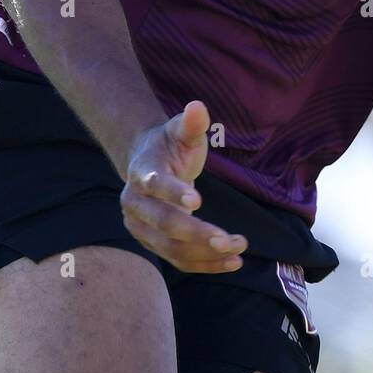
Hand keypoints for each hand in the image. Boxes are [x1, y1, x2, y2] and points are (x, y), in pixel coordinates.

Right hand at [121, 100, 247, 272]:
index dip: (173, 192)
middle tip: (228, 239)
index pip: (154, 185)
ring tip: (238, 249)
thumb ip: (191, 123)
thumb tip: (197, 107)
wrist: (148, 163)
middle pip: (163, 224)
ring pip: (171, 248)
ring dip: (204, 253)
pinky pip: (177, 260)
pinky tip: (231, 262)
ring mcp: (141, 227)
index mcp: (141, 171)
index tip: (198, 200)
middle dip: (196, 233)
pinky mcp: (152, 243)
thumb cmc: (170, 145)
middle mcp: (135, 203)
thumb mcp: (181, 131)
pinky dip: (204, 265)